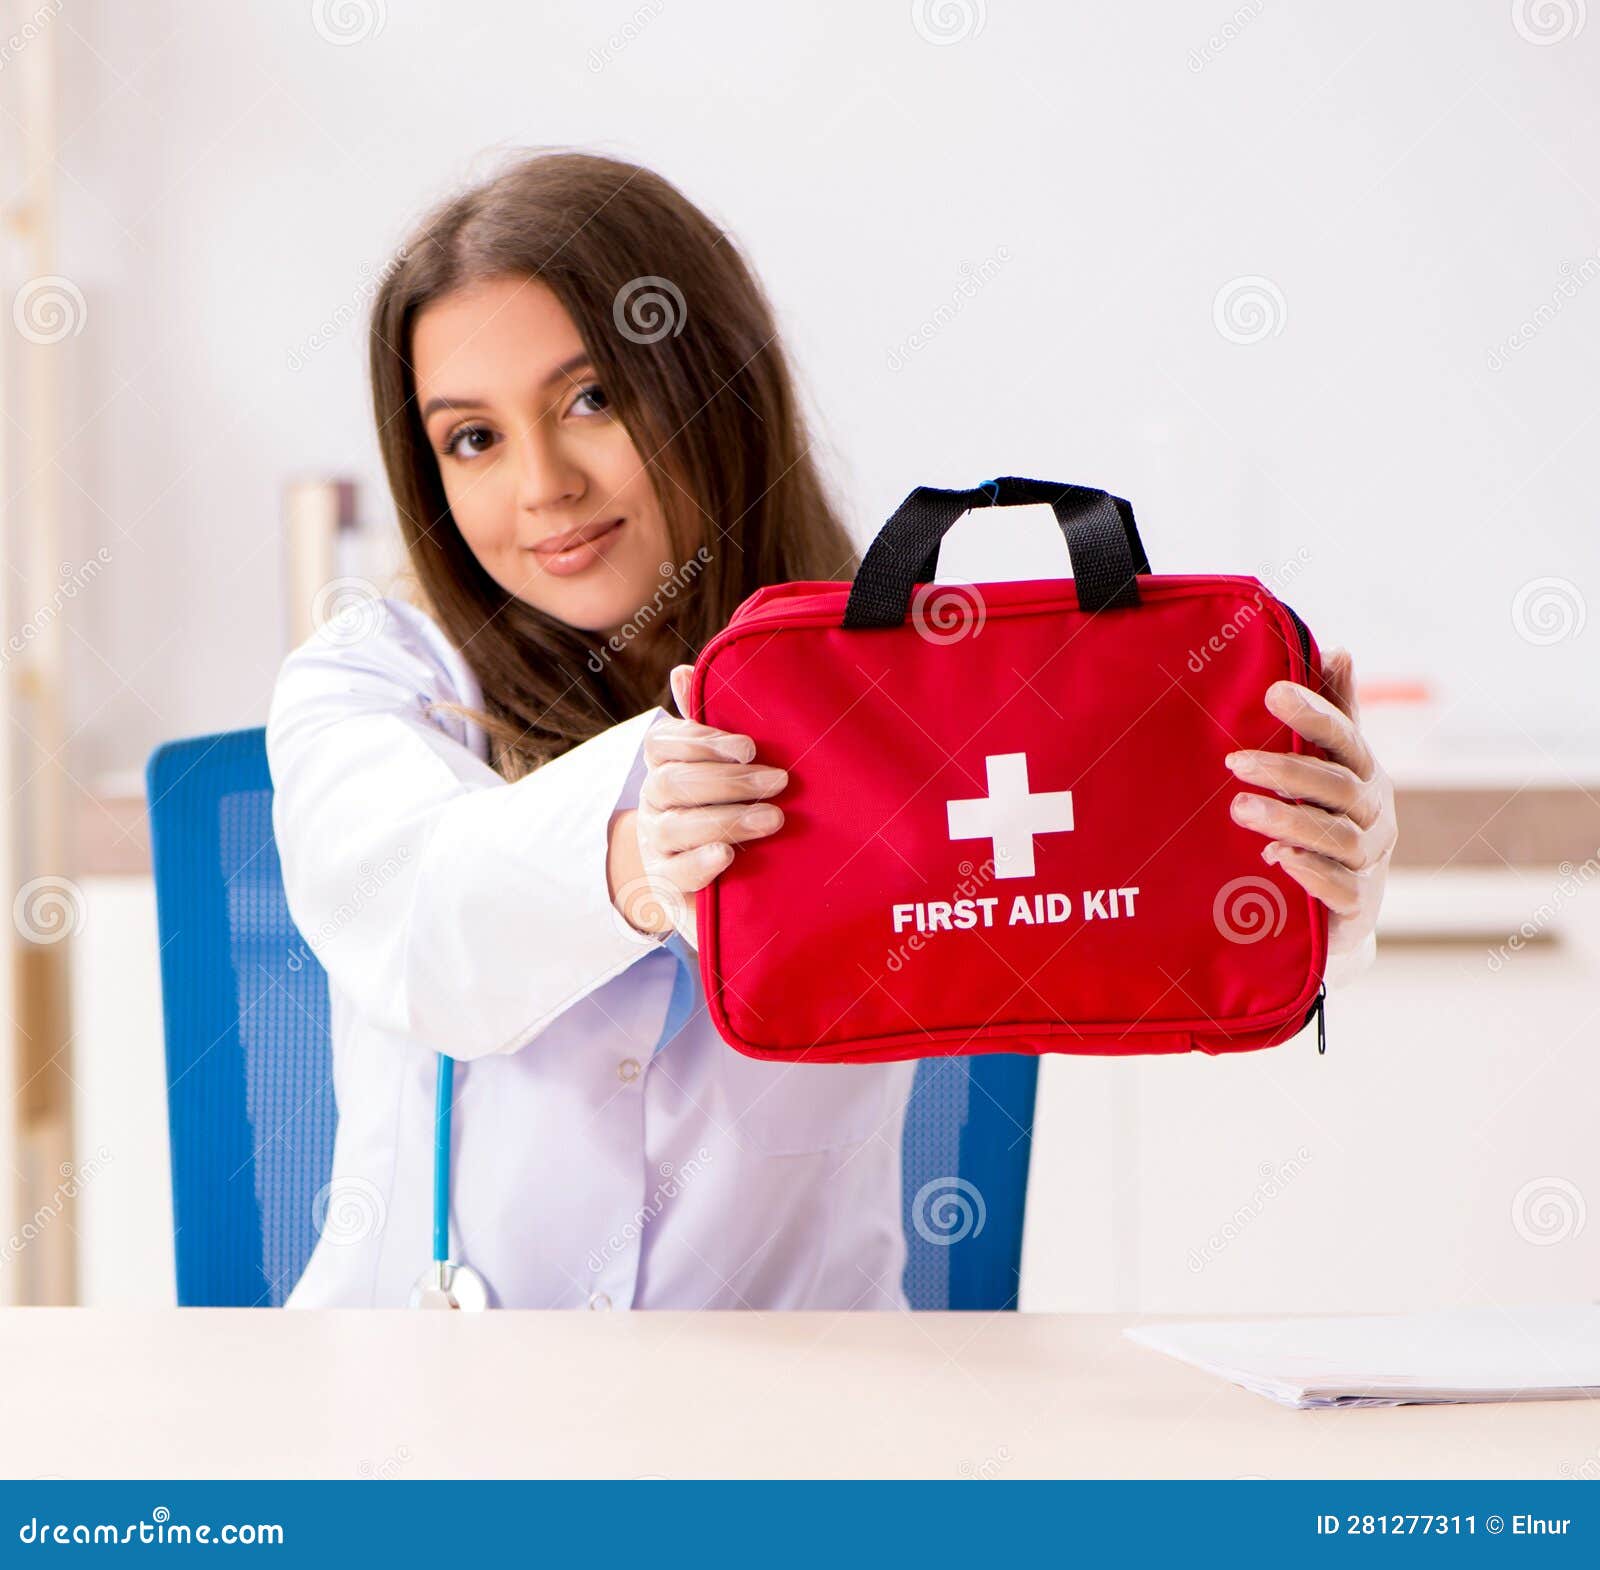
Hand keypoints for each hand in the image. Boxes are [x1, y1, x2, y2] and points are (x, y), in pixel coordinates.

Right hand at [609, 664, 788, 947]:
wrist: (718, 884)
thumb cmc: (729, 810)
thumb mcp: (725, 768)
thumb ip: (708, 725)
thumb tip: (681, 670)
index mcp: (664, 769)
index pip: (662, 745)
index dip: (701, 741)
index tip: (750, 746)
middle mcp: (653, 806)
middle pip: (671, 784)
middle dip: (728, 781)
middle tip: (779, 782)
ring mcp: (656, 847)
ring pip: (674, 826)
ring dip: (727, 819)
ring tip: (774, 818)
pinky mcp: (667, 887)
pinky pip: (674, 874)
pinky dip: (700, 861)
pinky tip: (727, 855)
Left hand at [1224, 647, 1395, 958]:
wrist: (1341, 911)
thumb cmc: (1330, 821)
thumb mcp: (1332, 767)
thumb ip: (1333, 715)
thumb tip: (1339, 648)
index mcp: (1366, 775)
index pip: (1345, 738)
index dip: (1314, 714)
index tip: (1273, 693)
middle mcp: (1375, 815)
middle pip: (1339, 787)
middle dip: (1287, 771)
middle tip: (1233, 762)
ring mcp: (1370, 861)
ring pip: (1336, 837)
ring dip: (1287, 820)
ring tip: (1239, 809)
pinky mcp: (1358, 905)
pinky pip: (1341, 888)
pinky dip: (1309, 871)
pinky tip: (1274, 858)